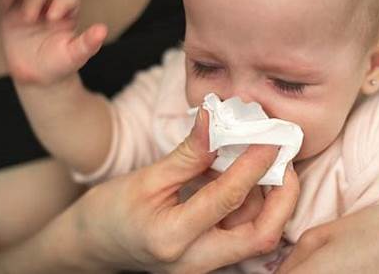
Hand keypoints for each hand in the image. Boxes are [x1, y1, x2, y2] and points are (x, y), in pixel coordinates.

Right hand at [0, 0, 106, 84]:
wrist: (39, 77)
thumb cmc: (61, 64)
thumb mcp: (76, 56)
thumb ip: (88, 43)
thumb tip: (102, 30)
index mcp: (68, 15)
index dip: (62, 2)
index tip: (53, 17)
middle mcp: (49, 8)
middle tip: (32, 18)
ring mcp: (30, 10)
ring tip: (24, 18)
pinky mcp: (12, 15)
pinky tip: (6, 3)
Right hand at [65, 109, 299, 272]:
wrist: (95, 246)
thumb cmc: (111, 213)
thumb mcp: (147, 179)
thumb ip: (189, 154)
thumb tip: (217, 119)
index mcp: (172, 237)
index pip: (227, 198)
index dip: (253, 163)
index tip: (270, 137)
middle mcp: (195, 260)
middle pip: (260, 236)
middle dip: (283, 198)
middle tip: (284, 161)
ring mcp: (204, 265)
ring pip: (255, 234)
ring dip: (267, 197)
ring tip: (261, 161)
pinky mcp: (209, 259)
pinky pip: (242, 232)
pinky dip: (250, 203)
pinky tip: (241, 177)